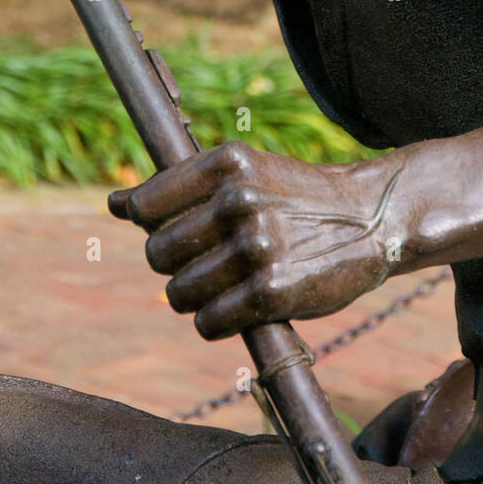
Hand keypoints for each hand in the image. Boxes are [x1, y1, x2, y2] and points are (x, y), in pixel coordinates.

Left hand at [108, 142, 402, 338]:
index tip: (173, 230)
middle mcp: (239, 200)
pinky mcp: (271, 292)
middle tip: (208, 261)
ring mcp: (256, 246)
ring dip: (193, 298)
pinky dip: (213, 321)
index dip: (151, 225)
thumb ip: (181, 186)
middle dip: (175, 265)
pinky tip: (236, 307)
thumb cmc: (295, 195)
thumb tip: (112, 203)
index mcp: (227, 162)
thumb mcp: (244, 171)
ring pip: (178, 293)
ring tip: (224, 285)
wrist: (370, 218)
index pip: (146, 204)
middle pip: (158, 253)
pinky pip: (208, 322)